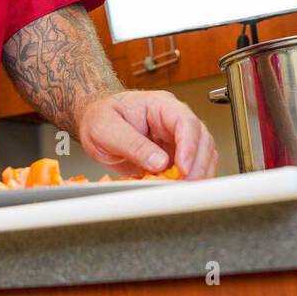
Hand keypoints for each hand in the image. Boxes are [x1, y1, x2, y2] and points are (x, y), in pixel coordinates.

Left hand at [76, 90, 217, 179]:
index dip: (189, 146)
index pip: (185, 122)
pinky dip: (188, 180)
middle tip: (184, 185)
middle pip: (201, 139)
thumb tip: (159, 162)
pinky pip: (190, 167)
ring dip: (197, 174)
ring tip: (180, 190)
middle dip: (197, 165)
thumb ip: (132, 144)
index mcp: (160, 105)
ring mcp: (175, 138)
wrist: (94, 122)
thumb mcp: (106, 128)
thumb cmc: (100, 117)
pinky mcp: (173, 155)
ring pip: (202, 154)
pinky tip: (175, 188)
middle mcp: (173, 120)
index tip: (183, 168)